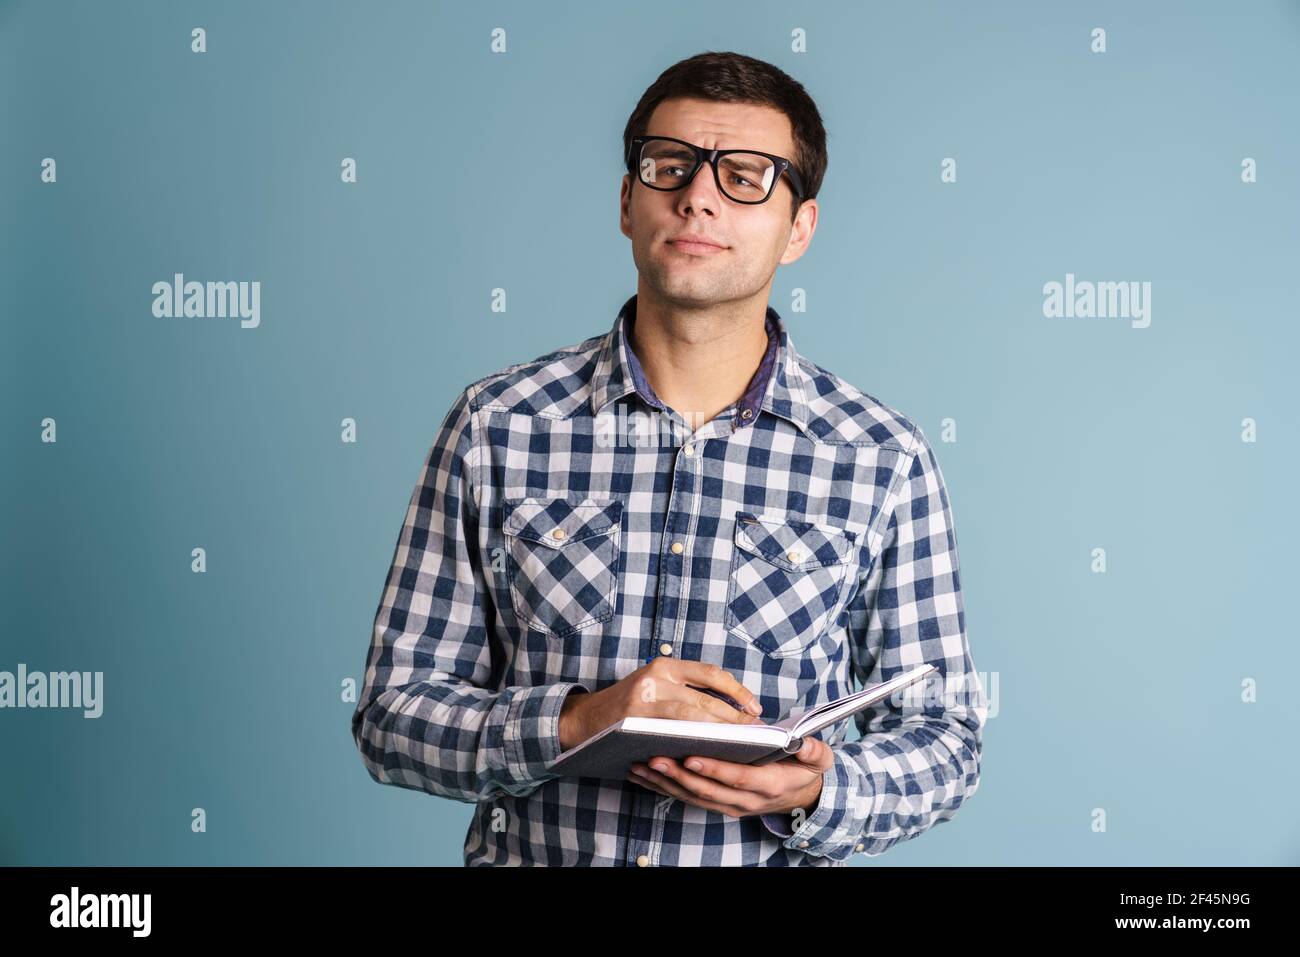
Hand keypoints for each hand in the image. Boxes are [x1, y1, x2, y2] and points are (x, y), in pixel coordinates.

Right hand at [558, 658, 763, 750]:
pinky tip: (708, 756)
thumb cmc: (628, 705)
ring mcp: (645, 701)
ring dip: (720, 735)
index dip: (737, 692)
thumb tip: (729, 708)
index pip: (712, 674)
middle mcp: (656, 677)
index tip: (755, 709)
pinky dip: (694, 746)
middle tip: (756, 735)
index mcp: (665, 665)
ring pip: (693, 720)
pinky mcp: (636, 724)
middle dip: (735, 720)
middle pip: (707, 700)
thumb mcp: (654, 685)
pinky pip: (673, 737)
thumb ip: (684, 690)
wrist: (585, 720)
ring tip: (740, 748)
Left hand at [627, 737, 834, 818]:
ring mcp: (730, 805)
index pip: (737, 778)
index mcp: (769, 785)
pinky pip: (688, 798)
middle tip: (652, 757)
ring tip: (640, 765)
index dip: (713, 769)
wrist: (802, 797)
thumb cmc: (805, 770)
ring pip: (692, 796)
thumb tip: (804, 742)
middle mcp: (746, 800)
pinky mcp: (718, 805)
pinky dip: (664, 788)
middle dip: (678, 775)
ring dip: (665, 782)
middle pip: (707, 789)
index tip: (690, 757)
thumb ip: (813, 751)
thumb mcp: (818, 760)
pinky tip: (644, 775)